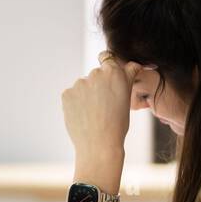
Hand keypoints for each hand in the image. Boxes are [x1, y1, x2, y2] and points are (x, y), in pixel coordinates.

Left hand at [61, 52, 141, 166]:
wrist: (99, 144)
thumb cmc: (118, 124)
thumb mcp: (127, 97)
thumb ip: (126, 77)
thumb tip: (133, 64)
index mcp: (115, 72)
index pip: (107, 57)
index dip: (106, 64)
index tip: (106, 75)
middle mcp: (96, 73)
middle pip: (95, 75)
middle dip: (97, 86)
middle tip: (103, 106)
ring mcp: (80, 83)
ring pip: (82, 86)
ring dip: (86, 95)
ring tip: (93, 114)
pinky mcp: (67, 93)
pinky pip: (71, 95)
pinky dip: (75, 103)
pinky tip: (83, 116)